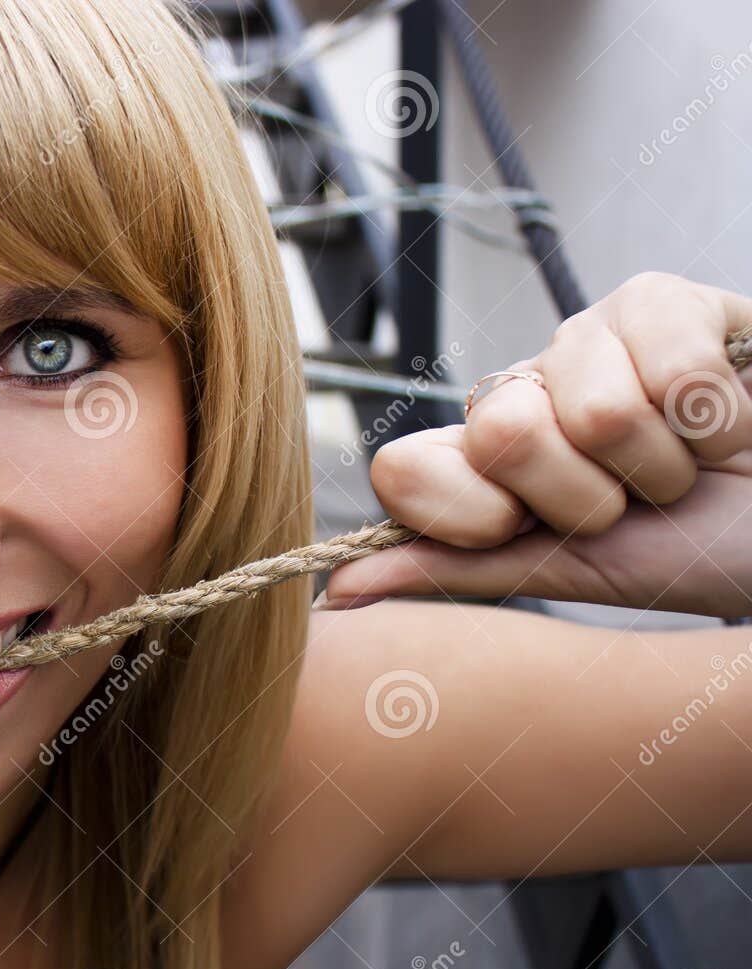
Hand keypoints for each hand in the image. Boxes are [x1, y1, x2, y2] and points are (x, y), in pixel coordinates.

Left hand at [324, 272, 751, 618]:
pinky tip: (725, 425)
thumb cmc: (689, 545)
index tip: (526, 532)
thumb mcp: (567, 571)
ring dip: (664, 467)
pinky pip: (675, 374)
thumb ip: (452, 568)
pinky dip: (719, 426)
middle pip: (500, 435)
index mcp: (477, 454)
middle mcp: (519, 385)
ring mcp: (584, 336)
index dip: (469, 516)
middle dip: (587, 497)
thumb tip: (332, 593)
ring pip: (598, 412)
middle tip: (629, 501)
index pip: (402, 467)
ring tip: (685, 466)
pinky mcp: (662, 300)